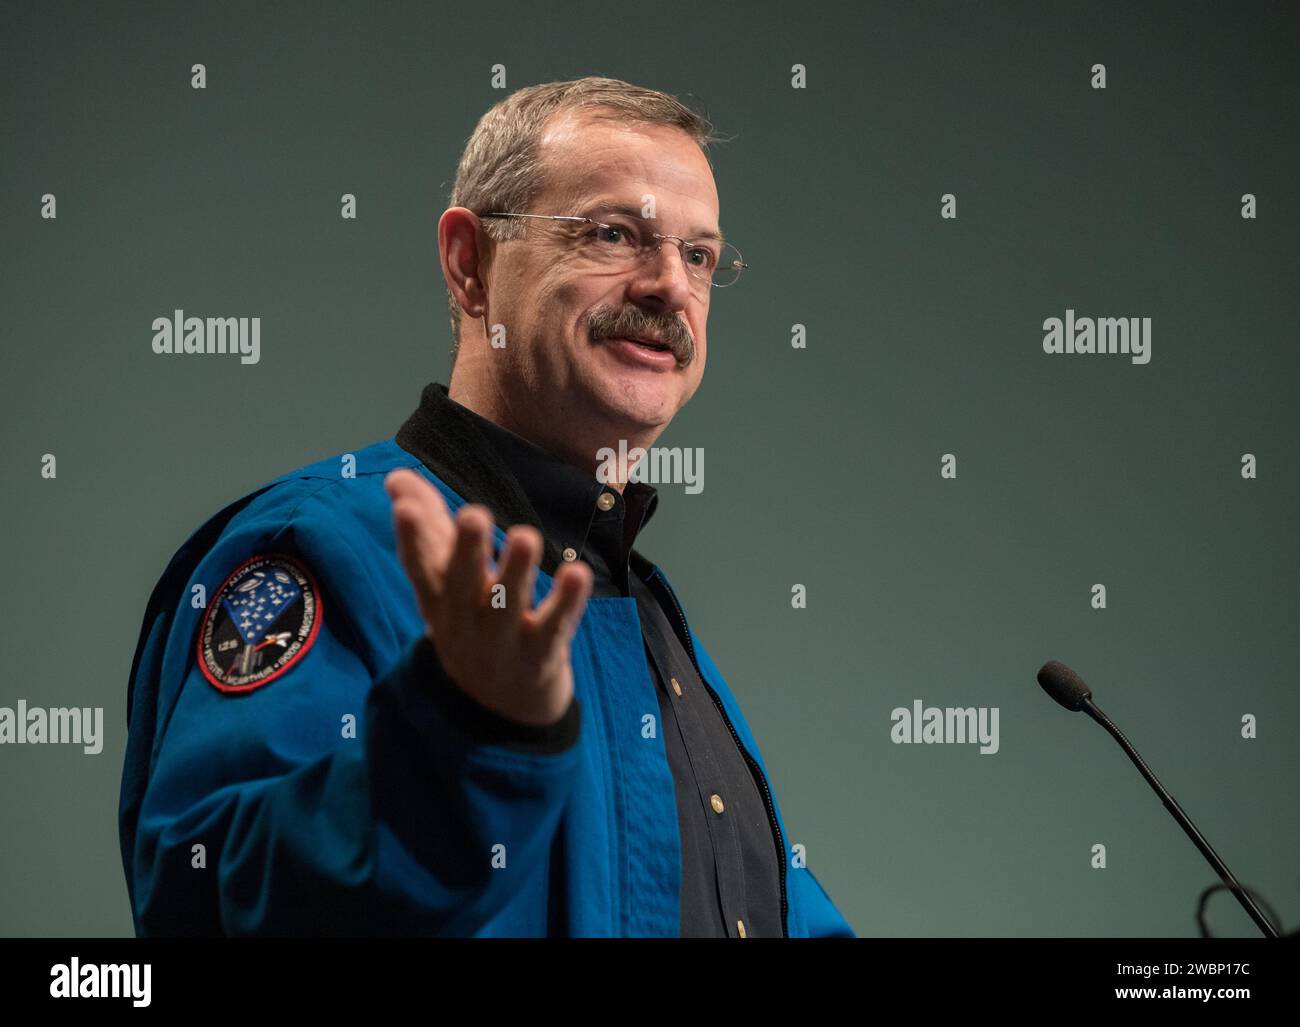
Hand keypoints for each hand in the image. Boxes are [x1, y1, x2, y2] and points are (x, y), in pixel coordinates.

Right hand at [383, 468, 592, 726]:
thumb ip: (427, 528)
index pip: (420, 567)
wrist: (500, 710)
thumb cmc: (471, 625)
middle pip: (462, 585)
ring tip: (525, 535)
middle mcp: (464, 622)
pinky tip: (577, 573)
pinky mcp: (540, 656)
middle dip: (466, 551)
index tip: (405, 508)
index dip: (411, 538)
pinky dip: (566, 602)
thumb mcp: (443, 586)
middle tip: (474, 514)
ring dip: (516, 572)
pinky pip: (555, 627)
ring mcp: (502, 642)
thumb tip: (398, 477)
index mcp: (437, 600)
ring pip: (507, 605)